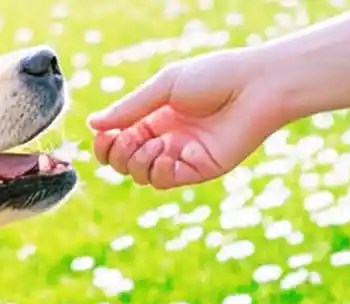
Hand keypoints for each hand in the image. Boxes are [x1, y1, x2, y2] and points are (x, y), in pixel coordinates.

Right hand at [87, 48, 291, 188]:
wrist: (256, 87)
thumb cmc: (214, 77)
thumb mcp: (164, 86)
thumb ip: (129, 108)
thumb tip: (93, 123)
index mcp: (155, 117)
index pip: (118, 140)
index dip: (104, 143)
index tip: (103, 135)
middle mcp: (166, 139)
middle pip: (124, 161)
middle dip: (116, 154)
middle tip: (126, 139)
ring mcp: (181, 156)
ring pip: (140, 175)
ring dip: (136, 161)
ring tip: (153, 144)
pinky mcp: (199, 170)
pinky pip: (164, 181)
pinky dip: (156, 171)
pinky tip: (163, 153)